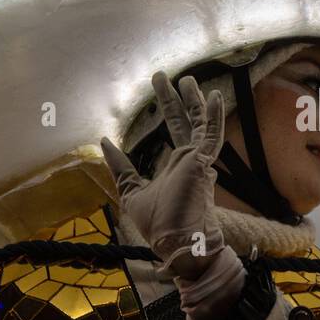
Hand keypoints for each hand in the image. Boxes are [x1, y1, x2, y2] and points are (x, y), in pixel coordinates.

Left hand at [100, 72, 227, 281]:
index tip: (159, 94)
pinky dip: (213, 116)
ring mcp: (198, 160)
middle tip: (163, 76)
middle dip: (173, 98)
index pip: (173, 132)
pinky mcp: (202, 162)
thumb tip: (105, 142)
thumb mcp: (132, 193)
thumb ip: (121, 168)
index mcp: (176, 166)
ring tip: (187, 78)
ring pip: (198, 122)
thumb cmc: (159, 225)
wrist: (176, 243)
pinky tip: (214, 96)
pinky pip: (211, 134)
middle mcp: (189, 159)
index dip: (167, 111)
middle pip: (183, 120)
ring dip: (192, 100)